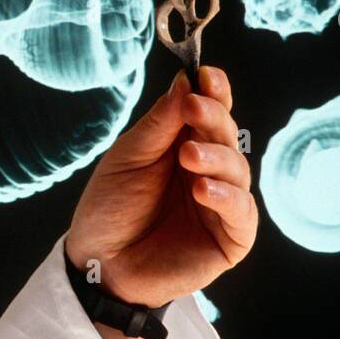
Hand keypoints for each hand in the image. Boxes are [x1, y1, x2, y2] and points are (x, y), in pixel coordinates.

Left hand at [65, 65, 257, 308]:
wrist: (97, 263)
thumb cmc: (111, 209)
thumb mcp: (127, 159)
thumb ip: (158, 124)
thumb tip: (184, 82)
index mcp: (185, 144)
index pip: (211, 111)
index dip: (214, 91)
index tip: (205, 75)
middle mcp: (210, 170)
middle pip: (227, 135)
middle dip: (212, 119)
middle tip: (192, 109)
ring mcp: (222, 204)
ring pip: (238, 170)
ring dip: (216, 157)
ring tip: (188, 157)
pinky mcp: (230, 238)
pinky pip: (241, 213)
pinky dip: (226, 197)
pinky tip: (203, 189)